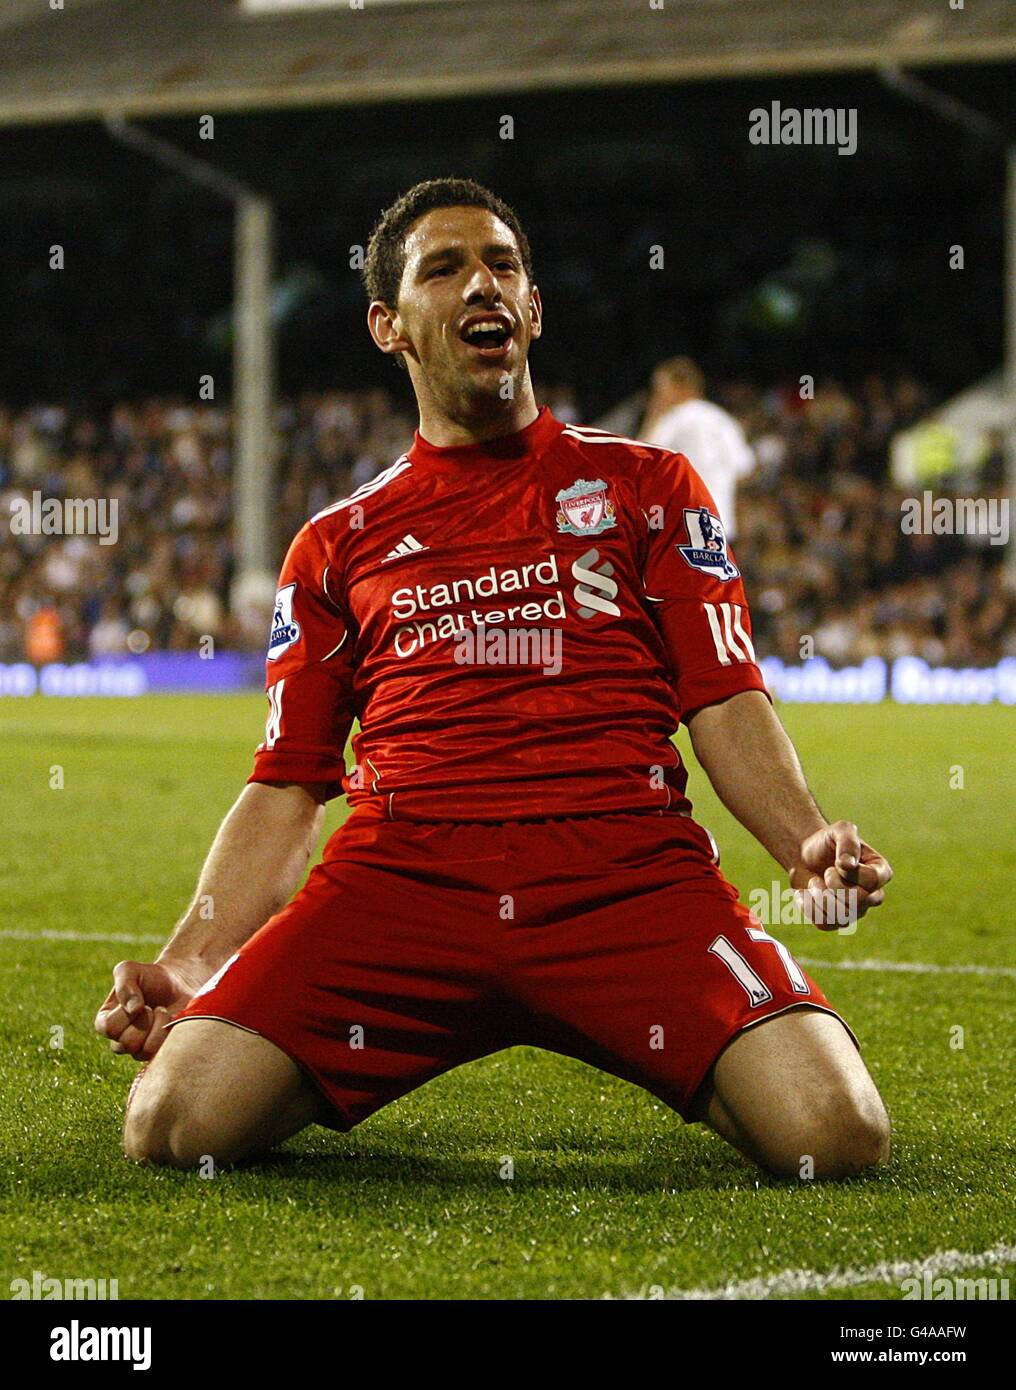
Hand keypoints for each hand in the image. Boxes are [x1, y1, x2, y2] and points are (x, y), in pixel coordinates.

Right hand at [94, 957, 210, 1060]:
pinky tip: (173, 1021)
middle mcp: (119, 1040)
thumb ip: (124, 985)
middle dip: (144, 1021)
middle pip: (126, 1044)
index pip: (109, 1028)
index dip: (127, 1014)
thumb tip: (132, 1009)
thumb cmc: (150, 976)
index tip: (140, 1000)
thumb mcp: (130, 970)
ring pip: (143, 1052)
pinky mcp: (158, 1053)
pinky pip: (161, 1053)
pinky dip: (169, 1034)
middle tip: (153, 1007)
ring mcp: (139, 1049)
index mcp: (106, 1022)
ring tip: (163, 1012)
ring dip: (158, 1027)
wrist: (178, 982)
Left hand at [790, 820, 892, 930]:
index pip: (873, 881)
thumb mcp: (839, 830)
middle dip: (835, 886)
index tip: (838, 862)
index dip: (851, 873)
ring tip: (814, 882)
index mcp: (880, 872)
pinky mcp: (835, 920)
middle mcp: (872, 895)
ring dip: (820, 897)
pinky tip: (803, 893)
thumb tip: (849, 865)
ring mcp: (855, 911)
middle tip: (826, 872)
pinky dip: (809, 908)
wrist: (804, 855)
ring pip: (842, 917)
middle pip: (860, 902)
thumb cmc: (826, 842)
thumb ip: (847, 841)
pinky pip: (825, 924)